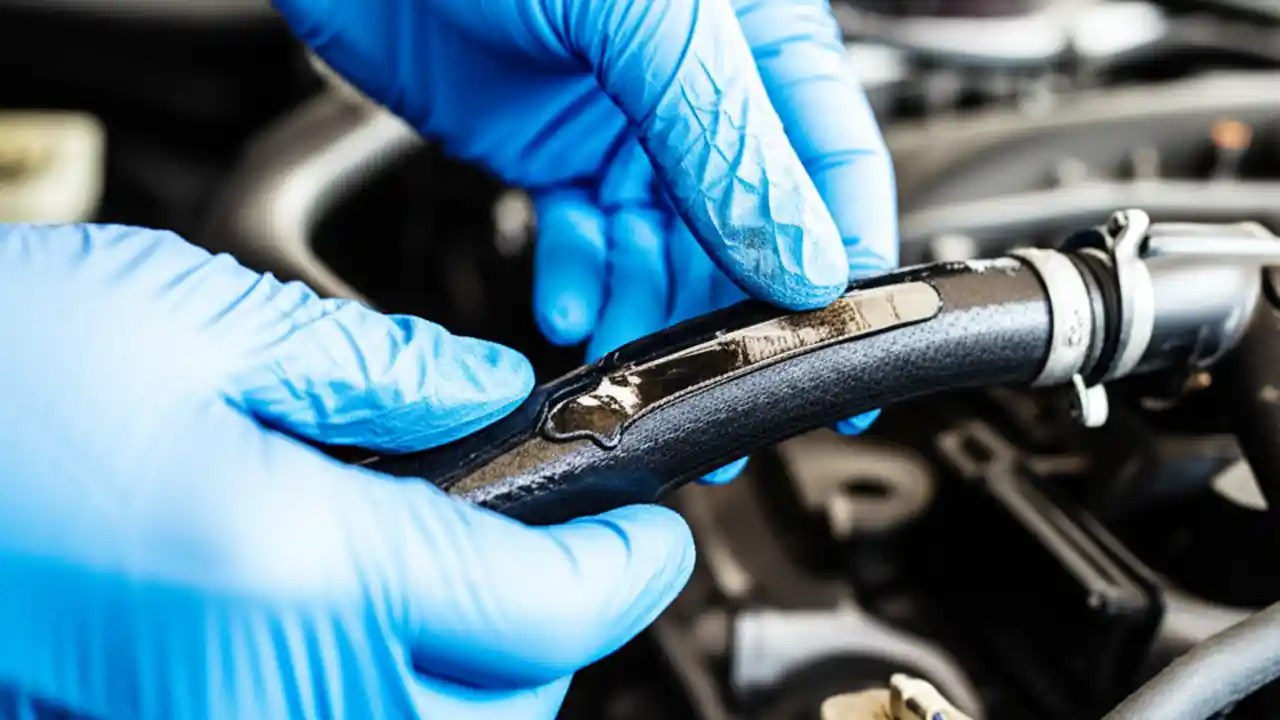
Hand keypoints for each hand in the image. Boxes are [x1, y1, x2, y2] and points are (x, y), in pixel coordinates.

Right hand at [0, 224, 692, 718]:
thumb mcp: (200, 326)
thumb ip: (379, 371)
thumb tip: (485, 389)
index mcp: (288, 575)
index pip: (545, 608)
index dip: (626, 567)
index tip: (647, 531)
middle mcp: (259, 693)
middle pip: (507, 710)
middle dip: (564, 633)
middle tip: (570, 549)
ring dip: (485, 678)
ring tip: (475, 582)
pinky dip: (391, 697)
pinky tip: (366, 624)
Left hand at [273, 0, 896, 477]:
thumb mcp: (644, 17)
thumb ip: (724, 137)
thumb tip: (803, 258)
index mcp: (758, 35)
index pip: (833, 160)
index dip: (845, 257)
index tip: (843, 345)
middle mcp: (700, 88)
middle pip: (747, 227)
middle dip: (730, 310)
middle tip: (716, 384)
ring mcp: (623, 124)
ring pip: (663, 250)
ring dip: (646, 310)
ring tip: (624, 355)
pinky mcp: (549, 153)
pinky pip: (583, 241)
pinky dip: (576, 280)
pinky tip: (566, 305)